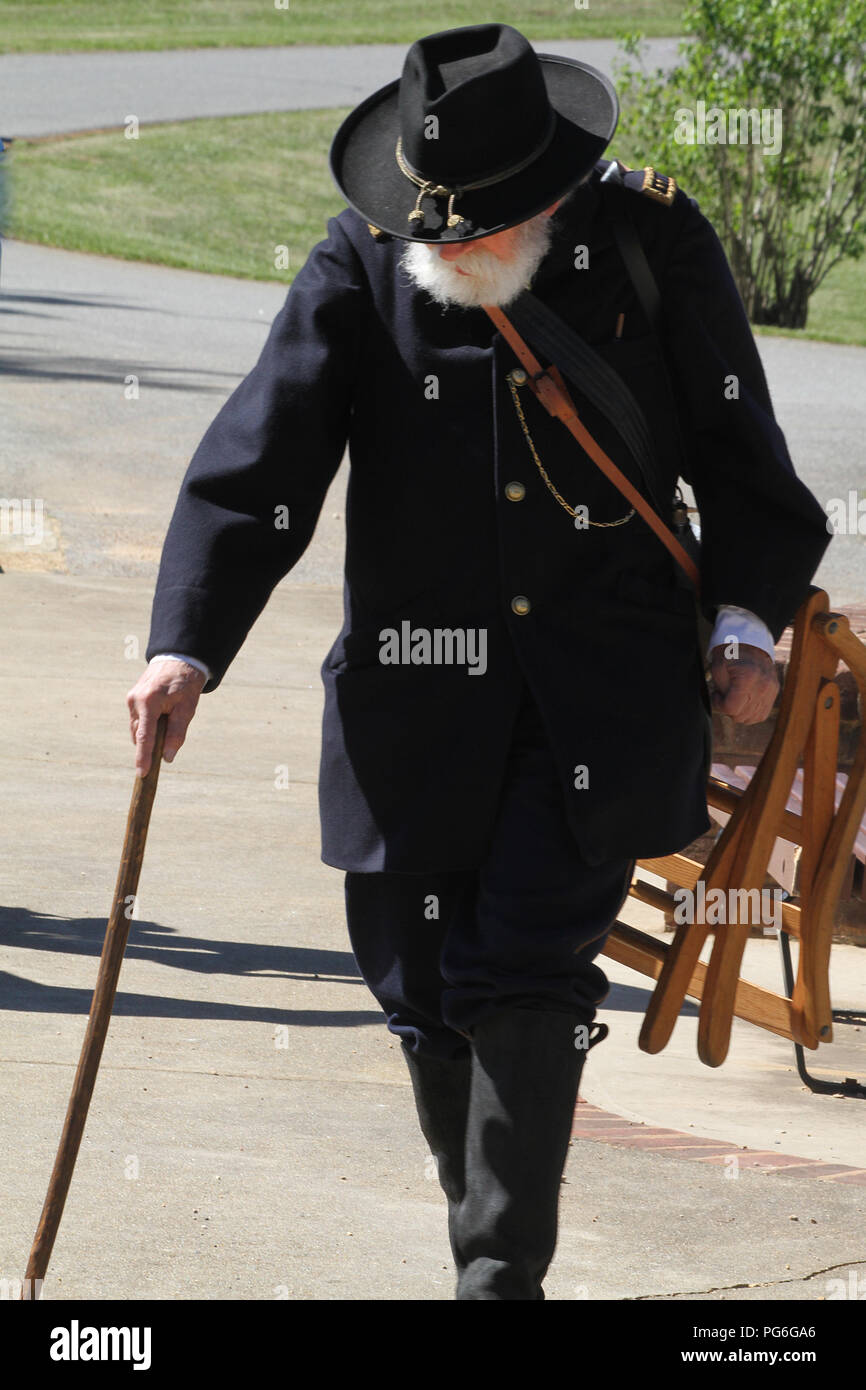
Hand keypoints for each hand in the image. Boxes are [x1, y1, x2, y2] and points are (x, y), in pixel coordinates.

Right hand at [126, 659, 205, 776]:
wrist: (179, 659)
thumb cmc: (185, 684)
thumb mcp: (187, 709)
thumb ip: (176, 733)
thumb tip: (167, 757)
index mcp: (149, 702)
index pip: (145, 737)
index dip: (143, 758)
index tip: (142, 774)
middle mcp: (135, 701)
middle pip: (140, 735)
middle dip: (150, 745)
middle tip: (168, 745)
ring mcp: (131, 699)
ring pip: (138, 729)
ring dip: (150, 734)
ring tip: (168, 721)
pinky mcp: (132, 698)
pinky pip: (138, 720)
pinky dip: (148, 725)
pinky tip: (161, 718)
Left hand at [709, 642, 779, 724]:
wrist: (749, 643)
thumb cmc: (730, 655)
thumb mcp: (718, 669)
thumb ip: (721, 691)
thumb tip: (724, 708)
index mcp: (748, 678)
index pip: (731, 708)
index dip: (719, 705)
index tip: (716, 695)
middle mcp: (763, 686)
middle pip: (741, 716)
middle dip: (728, 709)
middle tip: (724, 696)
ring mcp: (771, 690)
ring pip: (752, 718)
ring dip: (739, 712)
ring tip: (734, 698)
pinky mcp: (775, 692)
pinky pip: (762, 714)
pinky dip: (750, 713)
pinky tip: (743, 702)